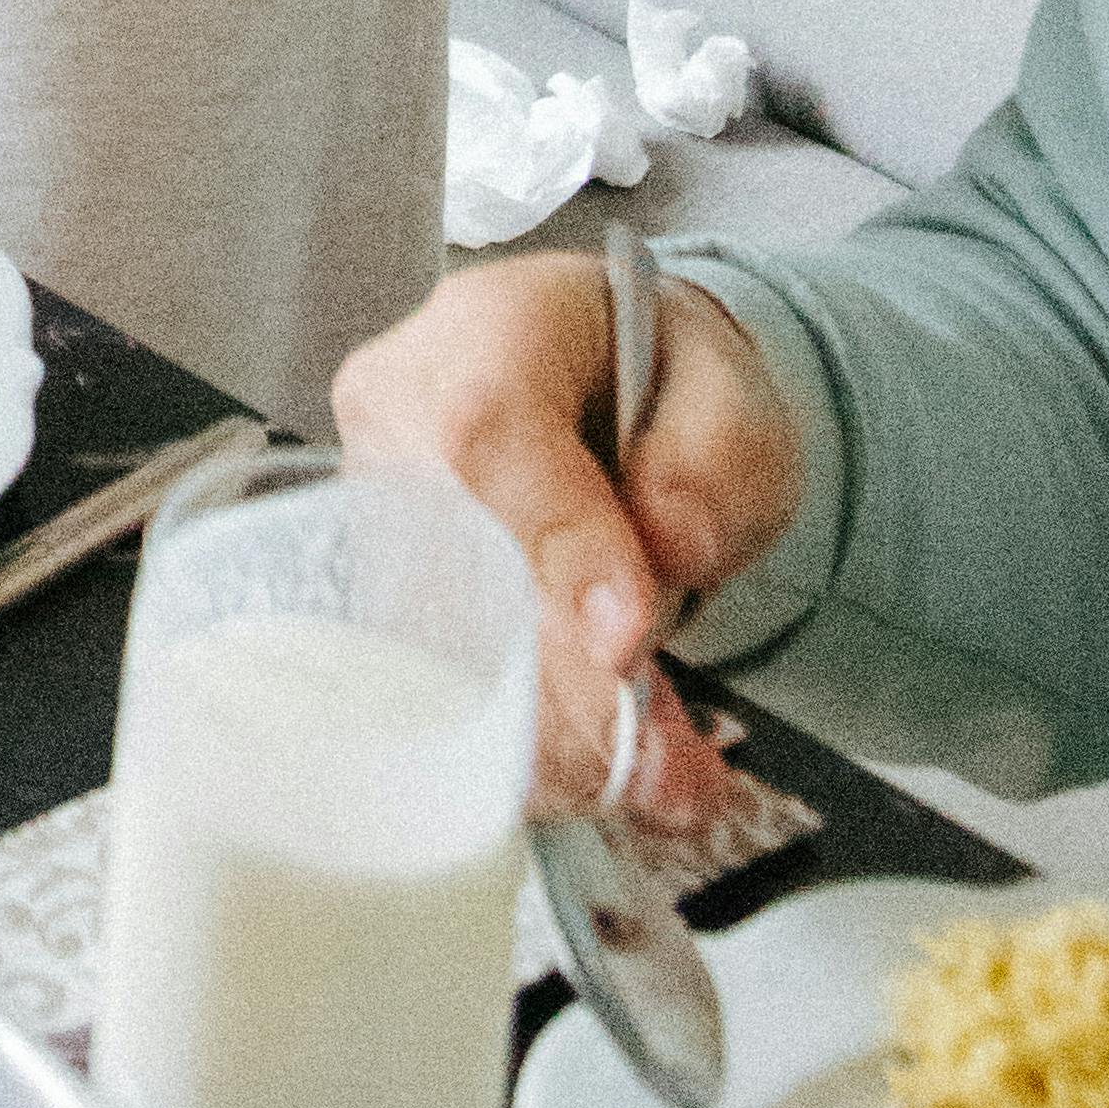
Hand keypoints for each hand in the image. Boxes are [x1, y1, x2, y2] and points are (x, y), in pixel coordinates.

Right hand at [331, 252, 804, 820]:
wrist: (626, 400)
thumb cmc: (668, 387)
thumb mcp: (735, 394)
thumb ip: (713, 456)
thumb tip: (669, 541)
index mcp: (488, 326)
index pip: (488, 427)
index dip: (554, 541)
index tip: (631, 639)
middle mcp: (399, 411)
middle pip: (450, 558)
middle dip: (563, 682)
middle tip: (667, 765)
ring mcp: (374, 511)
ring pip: (435, 645)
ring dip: (553, 737)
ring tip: (665, 781)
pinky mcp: (380, 595)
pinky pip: (438, 693)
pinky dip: (530, 751)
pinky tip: (610, 777)